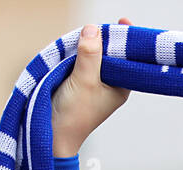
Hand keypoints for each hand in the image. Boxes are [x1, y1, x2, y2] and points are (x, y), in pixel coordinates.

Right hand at [51, 19, 132, 157]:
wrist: (53, 134)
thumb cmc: (74, 114)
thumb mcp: (84, 80)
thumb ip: (90, 55)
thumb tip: (94, 29)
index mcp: (121, 87)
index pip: (129, 57)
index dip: (126, 39)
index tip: (123, 22)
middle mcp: (112, 84)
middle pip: (113, 53)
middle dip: (104, 38)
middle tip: (95, 28)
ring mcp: (95, 83)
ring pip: (96, 55)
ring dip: (89, 44)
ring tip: (82, 36)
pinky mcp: (79, 81)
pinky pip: (82, 61)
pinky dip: (78, 52)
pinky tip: (73, 47)